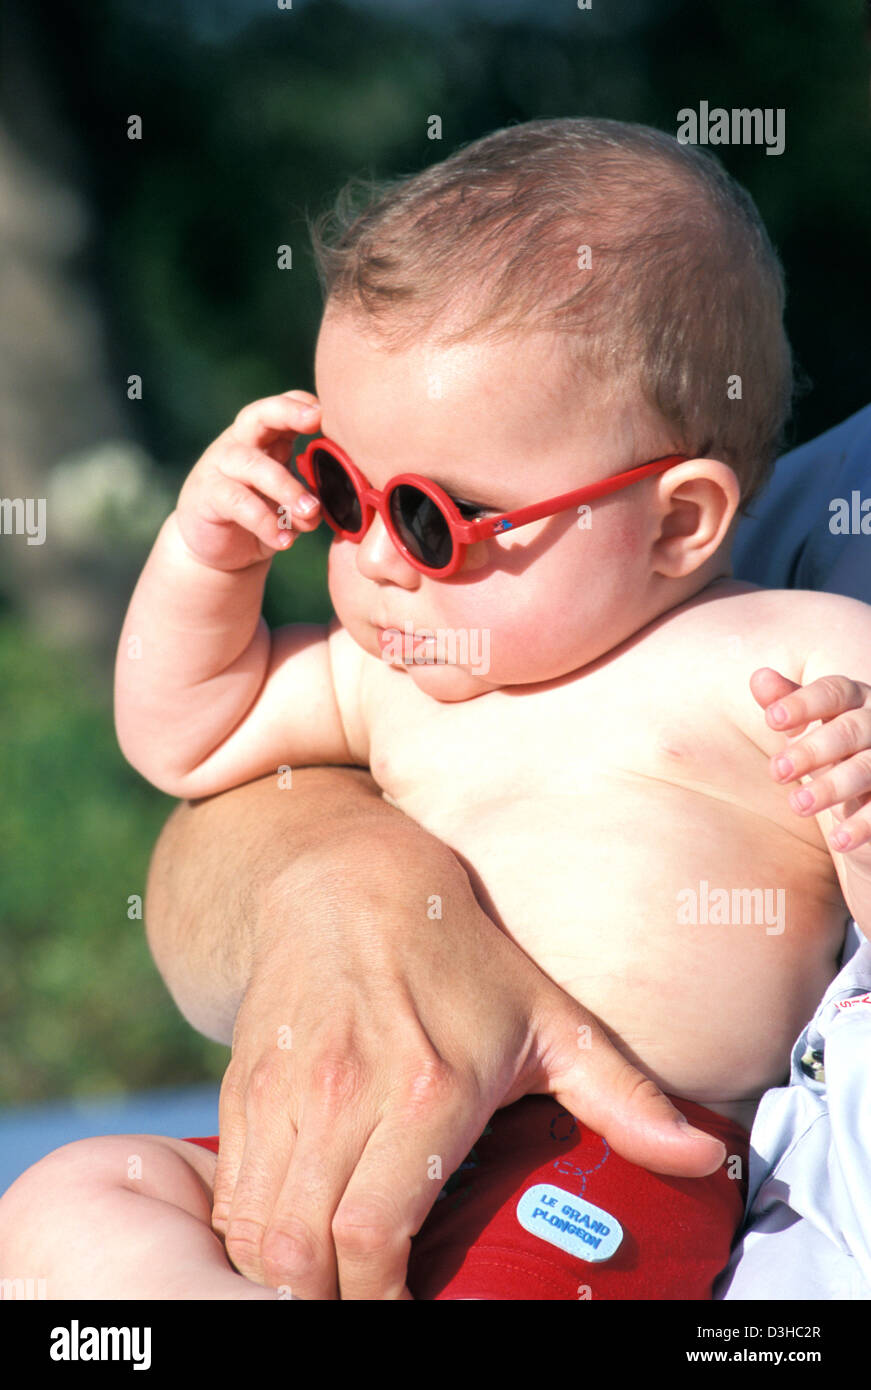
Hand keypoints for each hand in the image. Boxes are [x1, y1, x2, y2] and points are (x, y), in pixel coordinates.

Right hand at [175, 391, 322, 570]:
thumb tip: (320, 510)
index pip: (282, 408)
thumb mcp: (288, 503)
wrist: (217, 548)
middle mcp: (241, 443)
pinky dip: (265, 522)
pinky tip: (285, 540)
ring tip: (311, 512)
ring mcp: (220, 466)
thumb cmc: (260, 516)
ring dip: (287, 487)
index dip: (301, 404)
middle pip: (260, 415)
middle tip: (315, 421)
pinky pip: (238, 502)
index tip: (326, 411)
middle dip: (288, 413)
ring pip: (253, 465)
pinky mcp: (207, 495)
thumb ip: (308, 498)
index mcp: (266, 438)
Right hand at [209, 842, 726, 1299]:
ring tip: (329, 1284)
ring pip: (256, 1230)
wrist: (345, 881)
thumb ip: (622, 1097)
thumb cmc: (456, 954)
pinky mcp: (242, 1080)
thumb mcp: (546, 1018)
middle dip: (327, 1303)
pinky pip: (229, 1188)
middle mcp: (343, 1094)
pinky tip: (290, 1240)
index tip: (406, 1312)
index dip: (381, 1302)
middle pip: (301, 1254)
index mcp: (426, 1090)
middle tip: (365, 1305)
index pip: (374, 1240)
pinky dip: (250, 1232)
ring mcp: (284, 1088)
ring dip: (283, 1275)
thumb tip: (703, 1157)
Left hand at [751, 666, 870, 869]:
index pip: (835, 691)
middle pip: (852, 729)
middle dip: (812, 749)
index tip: (772, 720)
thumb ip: (786, 705)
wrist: (870, 809)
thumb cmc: (834, 757)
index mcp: (858, 701)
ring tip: (797, 804)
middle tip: (777, 772)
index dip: (804, 702)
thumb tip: (759, 677)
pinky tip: (839, 840)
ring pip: (868, 767)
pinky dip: (863, 824)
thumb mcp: (807, 732)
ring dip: (831, 787)